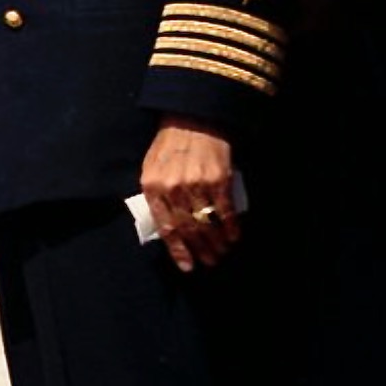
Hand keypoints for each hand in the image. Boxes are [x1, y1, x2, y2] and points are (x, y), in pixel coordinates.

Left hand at [139, 117, 238, 271]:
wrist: (192, 119)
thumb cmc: (169, 145)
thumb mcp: (151, 167)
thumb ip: (155, 195)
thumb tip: (165, 226)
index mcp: (152, 186)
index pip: (165, 226)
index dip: (178, 250)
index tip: (187, 266)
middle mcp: (173, 187)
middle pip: (188, 229)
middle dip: (200, 250)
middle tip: (210, 262)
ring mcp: (197, 184)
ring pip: (207, 223)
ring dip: (216, 243)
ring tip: (221, 253)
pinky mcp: (219, 179)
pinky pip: (225, 210)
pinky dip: (231, 227)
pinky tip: (234, 237)